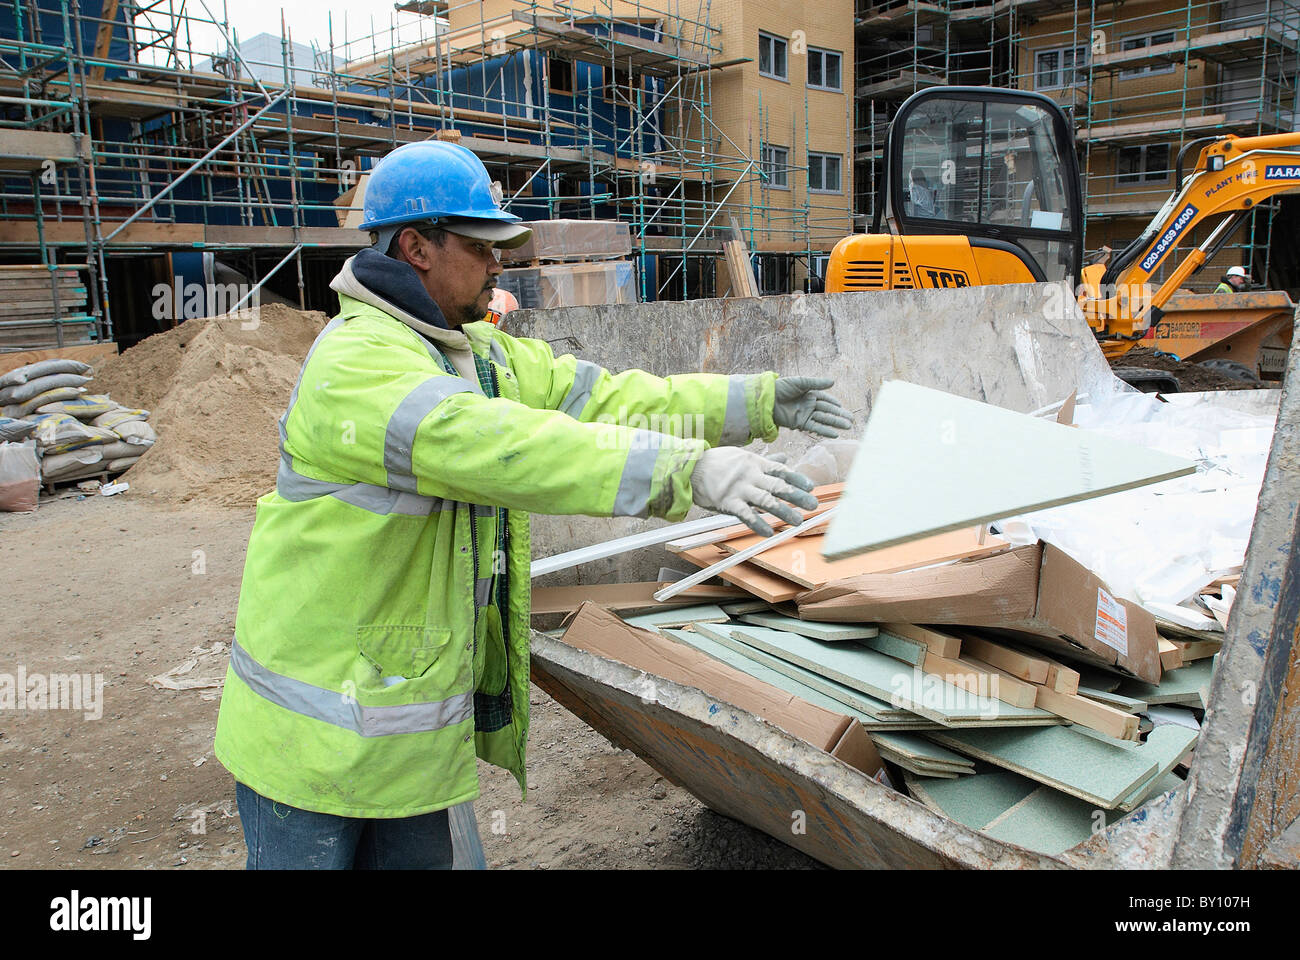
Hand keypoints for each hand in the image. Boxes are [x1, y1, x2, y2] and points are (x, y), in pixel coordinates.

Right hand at [690, 447, 817, 537]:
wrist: (691, 466)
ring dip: (783, 511)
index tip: (812, 487)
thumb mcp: (744, 455)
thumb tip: (785, 459)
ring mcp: (739, 489)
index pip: (781, 471)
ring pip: (765, 501)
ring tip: (797, 521)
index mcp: (756, 463)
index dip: (797, 479)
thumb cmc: (718, 462)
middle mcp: (750, 476)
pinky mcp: (727, 502)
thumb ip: (766, 461)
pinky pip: (745, 515)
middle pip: (778, 486)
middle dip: (797, 496)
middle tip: (812, 504)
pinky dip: (757, 524)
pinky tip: (768, 533)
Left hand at [773, 377, 852, 437]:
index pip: (826, 400)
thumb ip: (817, 383)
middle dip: (839, 416)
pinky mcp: (800, 423)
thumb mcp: (801, 382)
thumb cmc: (782, 387)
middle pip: (828, 411)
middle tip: (852, 420)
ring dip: (836, 424)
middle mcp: (810, 405)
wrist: (767, 399)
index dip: (834, 404)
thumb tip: (833, 382)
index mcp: (810, 394)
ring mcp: (806, 415)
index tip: (843, 408)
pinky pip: (815, 428)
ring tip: (848, 427)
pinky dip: (825, 431)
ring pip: (824, 420)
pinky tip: (835, 434)